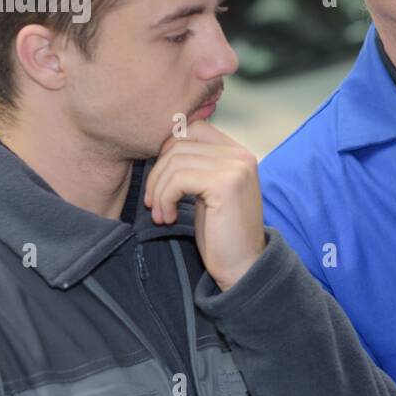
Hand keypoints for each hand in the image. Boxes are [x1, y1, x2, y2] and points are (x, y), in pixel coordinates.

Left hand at [144, 120, 265, 291]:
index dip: (168, 151)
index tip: (162, 182)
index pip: (193, 129)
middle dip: (157, 174)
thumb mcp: (206, 192)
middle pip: (179, 145)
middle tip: (153, 204)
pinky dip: (164, 199)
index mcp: (238, 153)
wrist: (242, 267)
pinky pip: (178, 180)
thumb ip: (194, 166)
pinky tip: (167, 218)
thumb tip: (161, 147)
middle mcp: (241, 155)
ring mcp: (236, 168)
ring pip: (175, 162)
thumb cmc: (221, 234)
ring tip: (160, 214)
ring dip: (158, 190)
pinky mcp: (226, 185)